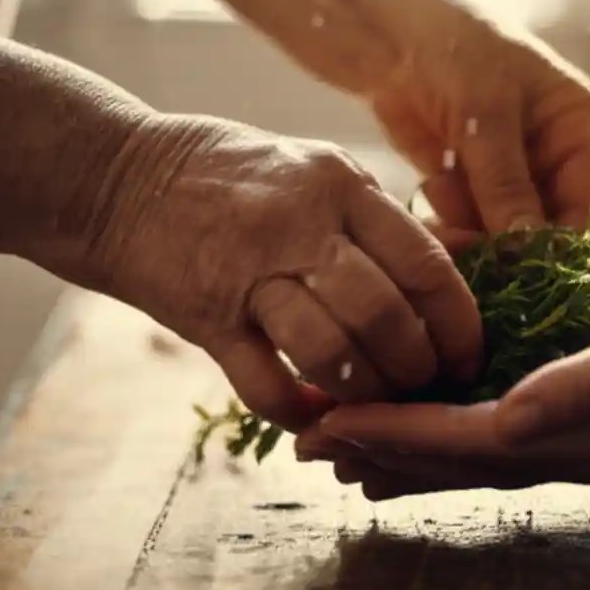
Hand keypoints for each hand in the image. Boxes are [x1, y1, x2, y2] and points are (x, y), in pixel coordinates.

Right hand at [97, 113, 482, 426]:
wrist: (117, 179)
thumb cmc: (237, 177)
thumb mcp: (320, 171)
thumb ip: (385, 218)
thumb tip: (472, 257)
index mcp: (342, 185)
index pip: (426, 263)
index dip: (459, 323)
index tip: (469, 358)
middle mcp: (300, 226)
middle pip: (385, 315)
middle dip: (418, 367)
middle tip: (426, 388)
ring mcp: (249, 273)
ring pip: (332, 354)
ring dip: (366, 394)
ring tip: (378, 404)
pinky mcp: (206, 318)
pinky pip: (266, 386)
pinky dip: (301, 415)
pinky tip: (317, 418)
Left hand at [158, 0, 589, 232]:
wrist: (382, 28)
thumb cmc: (452, 48)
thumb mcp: (486, 114)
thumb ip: (508, 184)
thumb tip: (529, 251)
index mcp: (574, 124)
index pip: (584, 197)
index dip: (561, 234)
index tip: (528, 264)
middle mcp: (546, 149)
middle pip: (542, 219)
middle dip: (510, 240)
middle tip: (479, 259)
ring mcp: (502, 166)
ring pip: (500, 225)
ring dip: (475, 234)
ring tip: (448, 220)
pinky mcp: (461, 177)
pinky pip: (465, 218)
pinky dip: (450, 224)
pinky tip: (433, 208)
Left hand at [300, 268, 589, 499]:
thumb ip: (585, 383)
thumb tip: (509, 416)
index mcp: (585, 434)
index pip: (462, 442)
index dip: (390, 434)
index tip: (322, 425)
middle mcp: (579, 445)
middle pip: (458, 460)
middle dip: (381, 449)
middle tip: (305, 442)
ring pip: (480, 453)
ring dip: (413, 447)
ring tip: (355, 442)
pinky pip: (514, 432)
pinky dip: (461, 428)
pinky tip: (449, 415)